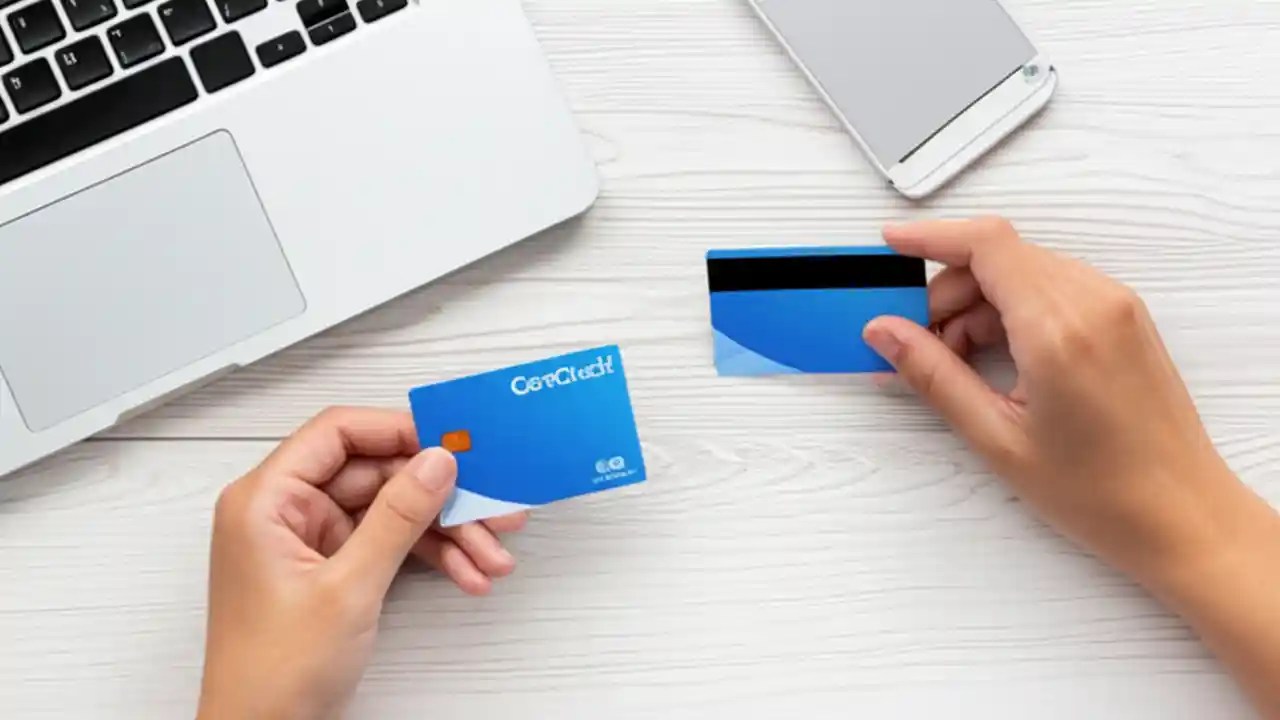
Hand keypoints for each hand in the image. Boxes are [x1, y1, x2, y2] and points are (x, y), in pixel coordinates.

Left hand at [197, 407, 527, 719]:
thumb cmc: (271, 675)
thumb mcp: (348, 588)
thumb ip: (397, 517)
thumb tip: (435, 462)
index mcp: (266, 500)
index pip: (338, 433)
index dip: (399, 432)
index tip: (451, 443)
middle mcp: (285, 512)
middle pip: (376, 474)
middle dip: (438, 497)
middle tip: (489, 506)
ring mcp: (310, 541)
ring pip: (390, 512)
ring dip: (444, 532)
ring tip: (489, 554)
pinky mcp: (331, 568)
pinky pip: (388, 544)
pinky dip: (429, 557)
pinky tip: (466, 572)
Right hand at [863, 218, 1279, 712]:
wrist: (1184, 517)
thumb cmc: (1103, 493)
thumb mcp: (997, 437)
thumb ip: (933, 375)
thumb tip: (885, 332)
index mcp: (1059, 330)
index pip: (986, 245)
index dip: (929, 236)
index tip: (892, 246)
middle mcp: (1094, 303)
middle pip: (998, 258)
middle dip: (947, 291)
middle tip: (916, 342)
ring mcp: (1115, 306)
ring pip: (1023, 271)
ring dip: (978, 302)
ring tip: (958, 363)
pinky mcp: (1124, 318)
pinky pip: (1052, 288)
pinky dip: (1012, 309)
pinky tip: (997, 358)